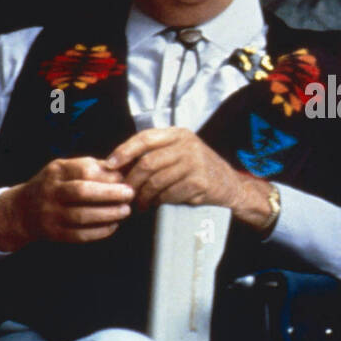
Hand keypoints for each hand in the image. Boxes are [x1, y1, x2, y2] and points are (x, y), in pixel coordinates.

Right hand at [0, 157, 134, 251]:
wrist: (22, 211)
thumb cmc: (55, 186)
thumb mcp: (65, 169)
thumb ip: (90, 168)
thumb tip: (122, 171)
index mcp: (56, 171)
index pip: (84, 170)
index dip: (107, 175)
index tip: (124, 179)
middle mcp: (50, 192)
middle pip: (82, 192)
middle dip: (110, 194)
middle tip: (130, 195)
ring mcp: (50, 214)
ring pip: (82, 216)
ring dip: (108, 214)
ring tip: (125, 211)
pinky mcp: (54, 233)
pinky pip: (80, 235)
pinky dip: (100, 231)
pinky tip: (113, 225)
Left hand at [104, 127, 275, 229]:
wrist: (231, 187)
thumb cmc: (198, 171)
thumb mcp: (180, 153)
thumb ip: (155, 153)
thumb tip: (117, 165)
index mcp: (178, 134)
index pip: (144, 138)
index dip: (124, 151)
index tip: (110, 165)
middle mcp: (187, 145)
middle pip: (147, 162)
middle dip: (131, 181)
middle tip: (125, 194)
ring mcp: (195, 163)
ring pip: (156, 181)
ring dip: (143, 196)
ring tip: (139, 204)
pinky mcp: (199, 182)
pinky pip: (169, 194)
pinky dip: (158, 202)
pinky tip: (155, 206)